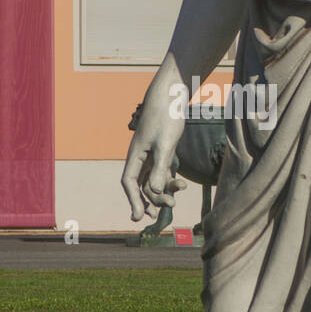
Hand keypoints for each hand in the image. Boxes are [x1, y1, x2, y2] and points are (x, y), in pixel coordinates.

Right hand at [121, 80, 187, 221]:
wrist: (172, 94)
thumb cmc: (167, 117)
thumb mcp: (165, 144)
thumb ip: (159, 168)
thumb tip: (154, 191)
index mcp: (135, 155)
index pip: (129, 183)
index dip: (133, 201)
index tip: (138, 217)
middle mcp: (140, 156)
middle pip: (140, 185)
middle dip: (151, 199)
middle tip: (166, 210)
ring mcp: (151, 153)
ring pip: (152, 179)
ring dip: (162, 192)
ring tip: (174, 202)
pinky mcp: (162, 149)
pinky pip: (162, 170)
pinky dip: (170, 180)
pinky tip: (181, 187)